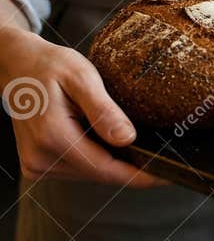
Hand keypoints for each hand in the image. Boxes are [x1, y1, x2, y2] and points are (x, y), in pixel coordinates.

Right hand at [0, 26, 162, 186]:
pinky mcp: (37, 163)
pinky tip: (111, 140)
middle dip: (133, 168)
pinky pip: (79, 168)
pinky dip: (98, 158)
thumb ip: (104, 110)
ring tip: (138, 144)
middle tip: (163, 155)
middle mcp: (40, 158)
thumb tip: (127, 138)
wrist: (17, 64)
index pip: (106, 169)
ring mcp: (36, 164)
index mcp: (52, 137)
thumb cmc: (50, 65)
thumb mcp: (82, 77)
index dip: (141, 176)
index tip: (169, 175)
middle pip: (100, 174)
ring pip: (91, 173)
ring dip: (115, 163)